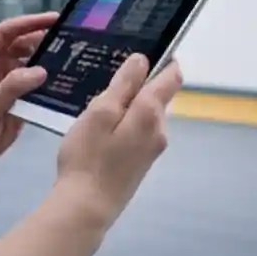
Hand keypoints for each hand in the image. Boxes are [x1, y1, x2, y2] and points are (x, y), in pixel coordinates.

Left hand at [0, 12, 57, 169]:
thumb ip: (11, 88)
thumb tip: (41, 70)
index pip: (7, 33)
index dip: (29, 22)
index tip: (54, 19)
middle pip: (23, 44)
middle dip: (45, 38)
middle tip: (72, 38)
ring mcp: (9, 82)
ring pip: (32, 62)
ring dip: (50, 59)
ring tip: (75, 57)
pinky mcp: (19, 98)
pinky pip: (37, 84)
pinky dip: (51, 81)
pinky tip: (68, 81)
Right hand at [52, 53, 181, 229]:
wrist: (85, 208)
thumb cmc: (88, 157)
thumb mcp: (100, 113)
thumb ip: (123, 85)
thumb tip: (142, 60)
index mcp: (151, 112)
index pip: (171, 76)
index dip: (164, 58)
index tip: (144, 47)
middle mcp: (160, 129)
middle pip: (157, 95)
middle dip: (139, 82)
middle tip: (107, 73)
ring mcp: (152, 149)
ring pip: (145, 114)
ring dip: (129, 104)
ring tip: (98, 100)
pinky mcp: (141, 163)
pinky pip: (138, 131)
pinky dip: (125, 122)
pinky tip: (102, 128)